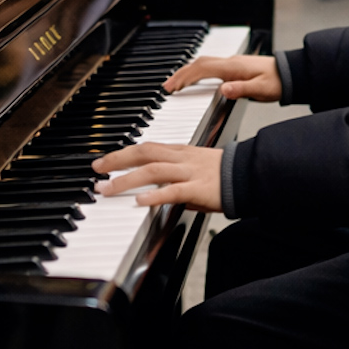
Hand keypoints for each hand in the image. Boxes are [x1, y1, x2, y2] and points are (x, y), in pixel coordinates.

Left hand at [95, 143, 222, 209]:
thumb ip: (177, 176)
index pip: (147, 147)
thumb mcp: (198, 169)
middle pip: (144, 152)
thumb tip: (158, 190)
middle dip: (117, 159)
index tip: (105, 161)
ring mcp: (190, 172)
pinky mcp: (198, 189)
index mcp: (182, 151)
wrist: (250, 176)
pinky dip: (155, 195)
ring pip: (152, 170)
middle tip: (97, 169)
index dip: (124, 152)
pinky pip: (173, 191)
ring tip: (108, 189)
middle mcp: (182, 158)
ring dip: (126, 179)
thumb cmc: (227, 175)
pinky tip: (140, 201)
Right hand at [165, 55, 281, 101]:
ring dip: (188, 71)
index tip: (171, 86)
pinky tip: (196, 79)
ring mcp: (232, 63)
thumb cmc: (278, 82)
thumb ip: (241, 89)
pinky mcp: (236, 67)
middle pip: (199, 64)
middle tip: (167, 86)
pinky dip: (199, 72)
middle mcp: (230, 62)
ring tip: (176, 83)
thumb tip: (223, 89)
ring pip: (204, 63)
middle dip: (181, 73)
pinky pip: (211, 66)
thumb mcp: (261, 89)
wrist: (291, 74)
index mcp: (233, 67)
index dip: (184, 77)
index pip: (202, 69)